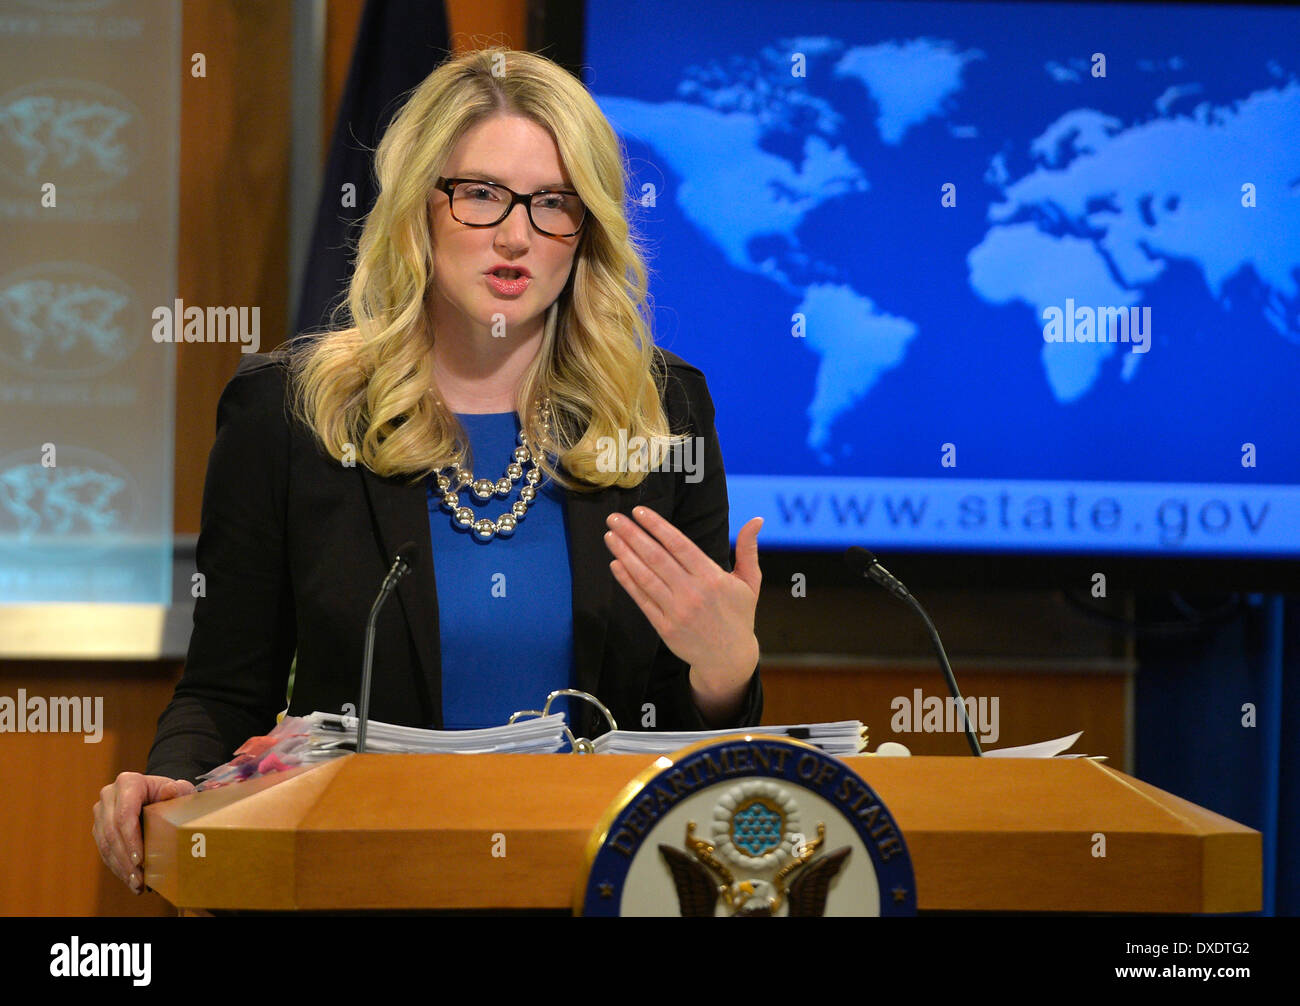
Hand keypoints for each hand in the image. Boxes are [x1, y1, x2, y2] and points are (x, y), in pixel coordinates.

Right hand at [93, 772, 195, 892]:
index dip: (131, 839)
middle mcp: (109, 796)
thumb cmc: (173, 794)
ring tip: (137, 884)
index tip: (141, 860)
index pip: (125, 814)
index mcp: (128, 782)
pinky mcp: (98, 827)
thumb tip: (169, 791)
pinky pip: (104, 850)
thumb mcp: (181, 790)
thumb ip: (178, 791)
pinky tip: (131, 880)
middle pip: (112, 832)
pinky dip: (118, 867)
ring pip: (105, 844)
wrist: (157, 796)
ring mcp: (101, 812)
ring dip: (121, 867)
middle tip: (140, 879)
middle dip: (126, 859)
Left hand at [604, 506, 761, 711]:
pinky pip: (642, 600)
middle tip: (614, 518)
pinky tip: (616, 564)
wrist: (729, 659)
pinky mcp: (665, 627)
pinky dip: (627, 581)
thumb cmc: (739, 616)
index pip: (679, 545)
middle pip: (657, 558)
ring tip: (610, 536)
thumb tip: (757, 520)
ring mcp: (677, 611)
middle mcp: (693, 593)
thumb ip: (748, 549)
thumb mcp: (750, 582)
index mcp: (712, 578)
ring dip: (624, 554)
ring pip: (645, 577)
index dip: (657, 527)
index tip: (639, 512)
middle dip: (633, 535)